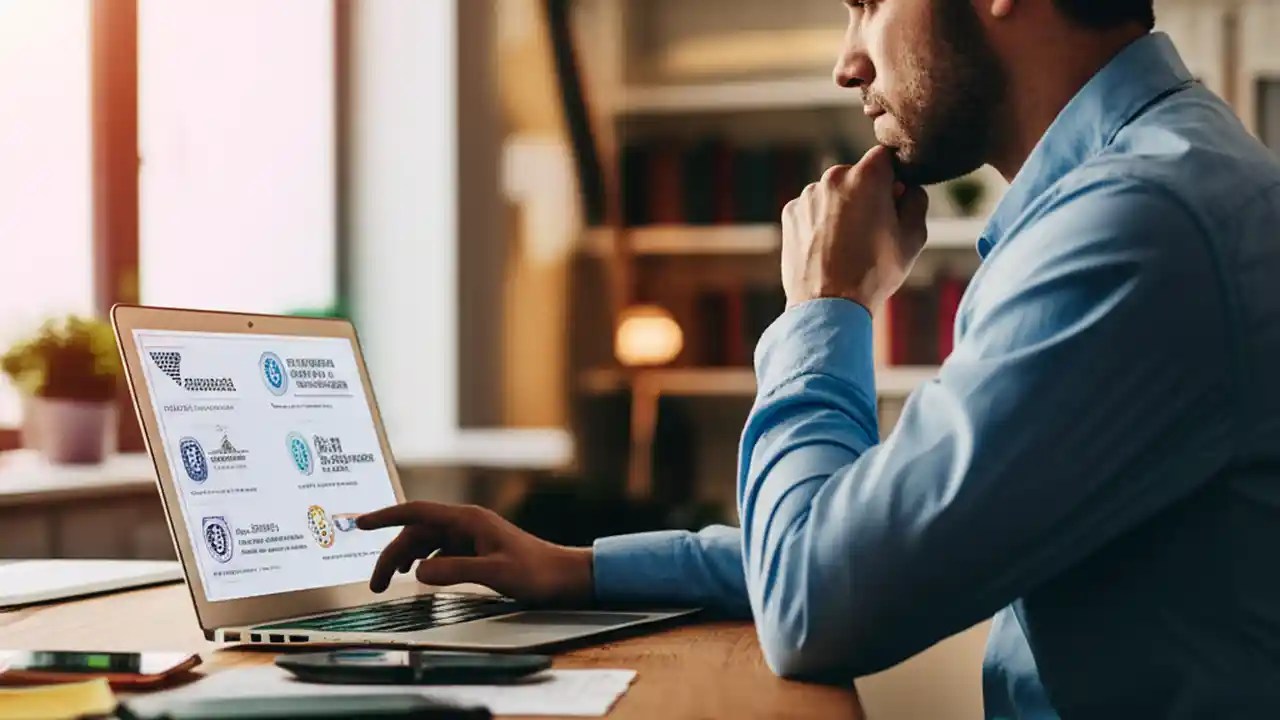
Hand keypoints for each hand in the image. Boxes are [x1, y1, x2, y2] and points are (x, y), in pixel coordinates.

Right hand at [357, 501, 593, 605]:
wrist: (565, 576)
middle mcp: (467, 523)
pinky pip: (441, 551)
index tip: (360, 523)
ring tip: (388, 582)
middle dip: (391, 554)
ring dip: (405, 559)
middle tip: (374, 584)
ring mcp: (472, 536)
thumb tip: (417, 572)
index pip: (417, 512)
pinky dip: (424, 562)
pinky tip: (419, 575)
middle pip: (417, 532)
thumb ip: (455, 571)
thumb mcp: (494, 573)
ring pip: (427, 543)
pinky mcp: (478, 550)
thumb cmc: (536, 572)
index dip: (386, 516)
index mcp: (468, 520)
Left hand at [781, 145, 928, 311]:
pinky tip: (827, 248)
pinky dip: (820, 222)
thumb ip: (916, 201)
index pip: (885, 156)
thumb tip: (907, 188)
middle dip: (866, 193)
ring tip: (847, 245)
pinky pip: (812, 209)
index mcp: (867, 176)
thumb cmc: (875, 272)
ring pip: (832, 193)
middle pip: (857, 175)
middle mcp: (833, 177)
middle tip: (872, 229)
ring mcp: (807, 195)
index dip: (894, 177)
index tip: (894, 200)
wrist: (829, 304)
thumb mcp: (913, 237)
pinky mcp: (790, 214)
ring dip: (841, 207)